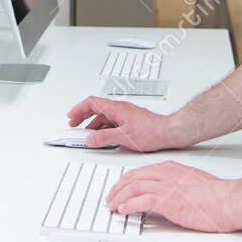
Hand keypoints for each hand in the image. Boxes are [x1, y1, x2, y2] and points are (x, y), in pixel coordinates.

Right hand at [65, 96, 185, 152]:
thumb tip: (90, 138)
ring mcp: (125, 115)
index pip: (91, 103)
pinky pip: (111, 122)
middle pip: (95, 108)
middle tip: (74, 124)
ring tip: (87, 135)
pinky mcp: (130, 121)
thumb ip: (104, 138)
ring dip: (93, 124)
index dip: (78, 109)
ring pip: (104, 116)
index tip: (71, 116)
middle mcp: (120, 109)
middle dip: (82, 116)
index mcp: (116, 108)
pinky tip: (103, 137)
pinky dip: (103, 128)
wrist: (170, 132)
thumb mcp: (124, 137)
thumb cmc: (153, 131)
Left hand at [105, 161, 241, 232]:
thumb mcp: (191, 182)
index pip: (141, 171)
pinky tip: (124, 211)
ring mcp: (165, 187)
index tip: (120, 188)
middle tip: (111, 198)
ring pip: (133, 188)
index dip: (126, 181)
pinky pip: (140, 202)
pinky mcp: (167, 201)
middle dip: (118, 188)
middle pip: (132, 178)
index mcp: (171, 168)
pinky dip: (128, 206)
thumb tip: (166, 194)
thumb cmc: (215, 195)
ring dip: (119, 198)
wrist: (227, 201)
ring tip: (113, 206)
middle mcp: (165, 174)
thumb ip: (175, 185)